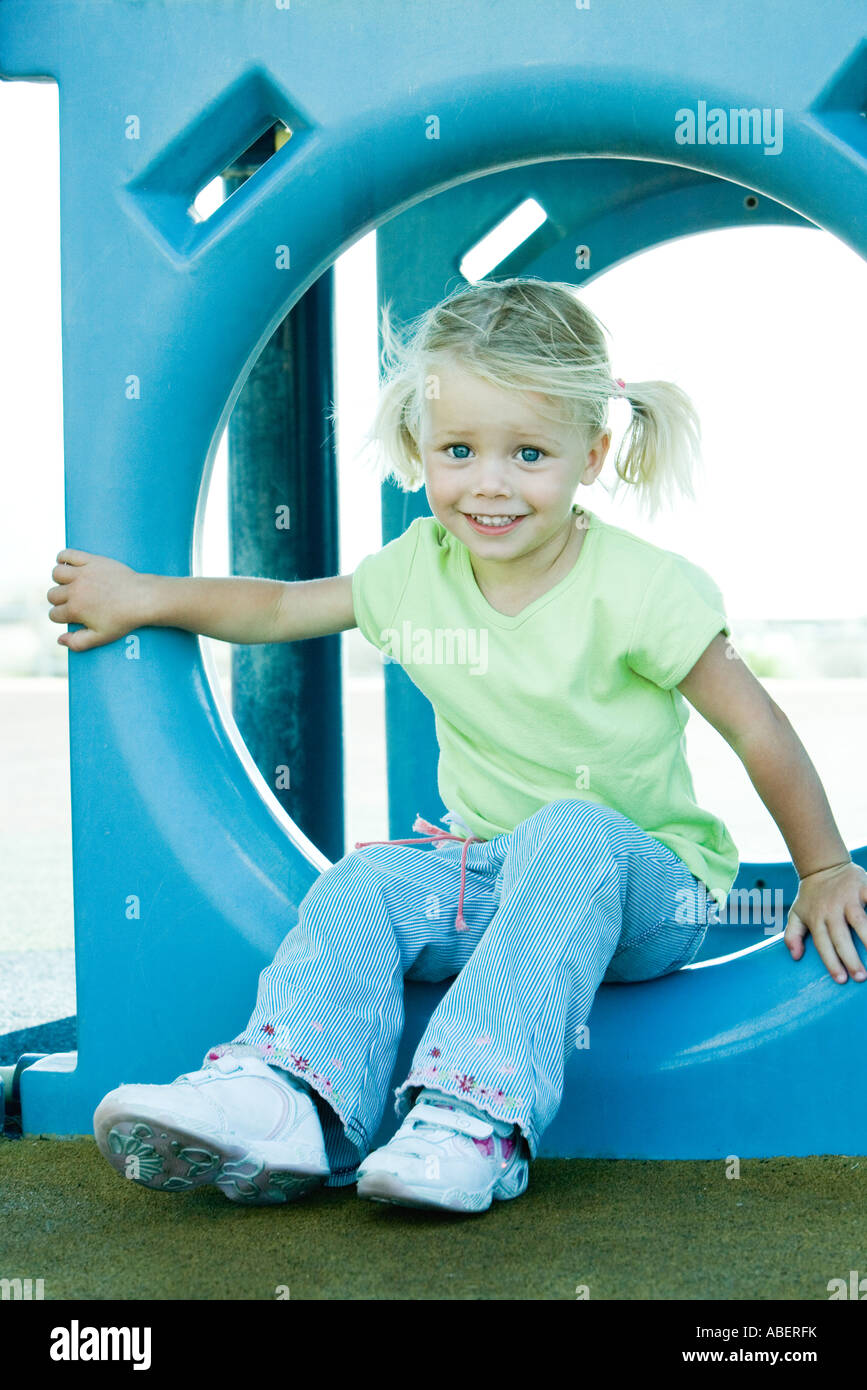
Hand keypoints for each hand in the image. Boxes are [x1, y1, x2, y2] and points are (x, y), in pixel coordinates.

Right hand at [47, 548, 148, 650]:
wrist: (143, 599)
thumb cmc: (124, 620)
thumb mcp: (102, 637)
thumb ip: (78, 642)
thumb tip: (59, 639)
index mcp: (75, 610)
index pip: (54, 614)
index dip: (61, 617)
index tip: (71, 616)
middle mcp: (75, 590)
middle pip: (52, 594)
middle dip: (59, 600)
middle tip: (73, 602)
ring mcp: (82, 574)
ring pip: (57, 573)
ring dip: (60, 580)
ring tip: (72, 584)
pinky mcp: (91, 560)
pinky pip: (68, 554)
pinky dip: (63, 557)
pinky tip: (68, 564)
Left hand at [784, 861, 866, 982]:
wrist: (823, 865)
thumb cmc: (811, 897)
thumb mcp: (796, 914)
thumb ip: (792, 936)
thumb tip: (794, 956)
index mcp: (816, 918)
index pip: (823, 944)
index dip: (831, 963)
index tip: (841, 980)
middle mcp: (831, 910)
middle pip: (841, 937)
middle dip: (851, 959)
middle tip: (861, 977)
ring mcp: (848, 898)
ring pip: (860, 921)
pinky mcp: (862, 887)